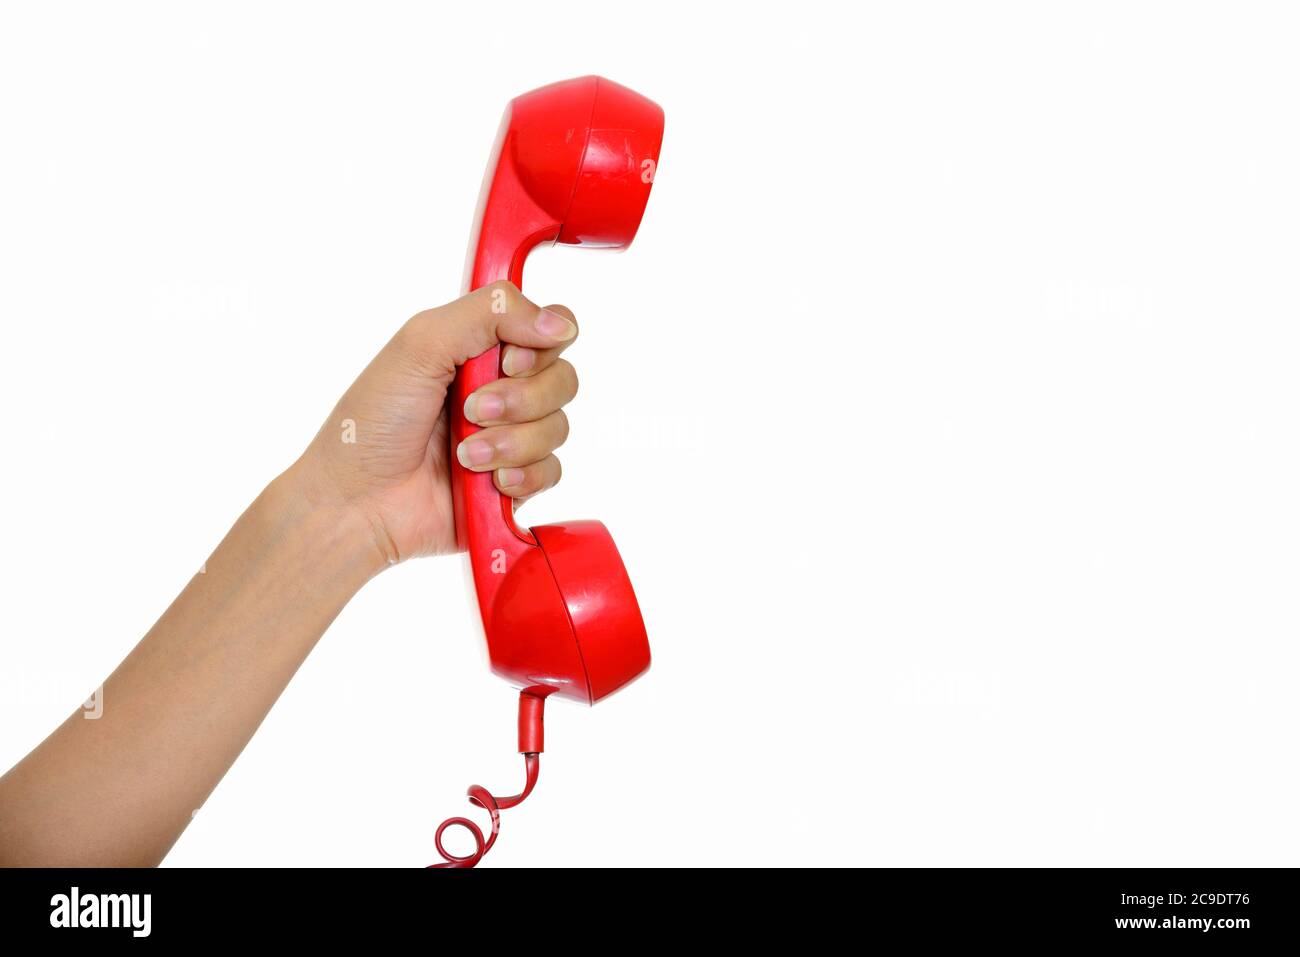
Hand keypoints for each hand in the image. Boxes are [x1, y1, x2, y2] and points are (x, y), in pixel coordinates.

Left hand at [290, 281, 579, 563]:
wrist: (358, 503)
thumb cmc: (372, 424)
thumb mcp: (421, 343)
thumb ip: (491, 313)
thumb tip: (558, 322)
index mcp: (479, 348)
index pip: (549, 327)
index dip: (540, 343)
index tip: (506, 361)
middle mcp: (501, 388)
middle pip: (563, 378)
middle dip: (521, 398)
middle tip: (472, 411)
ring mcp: (510, 437)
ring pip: (558, 427)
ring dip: (511, 441)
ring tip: (465, 455)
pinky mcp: (515, 482)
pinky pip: (551, 471)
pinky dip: (520, 475)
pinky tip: (486, 481)